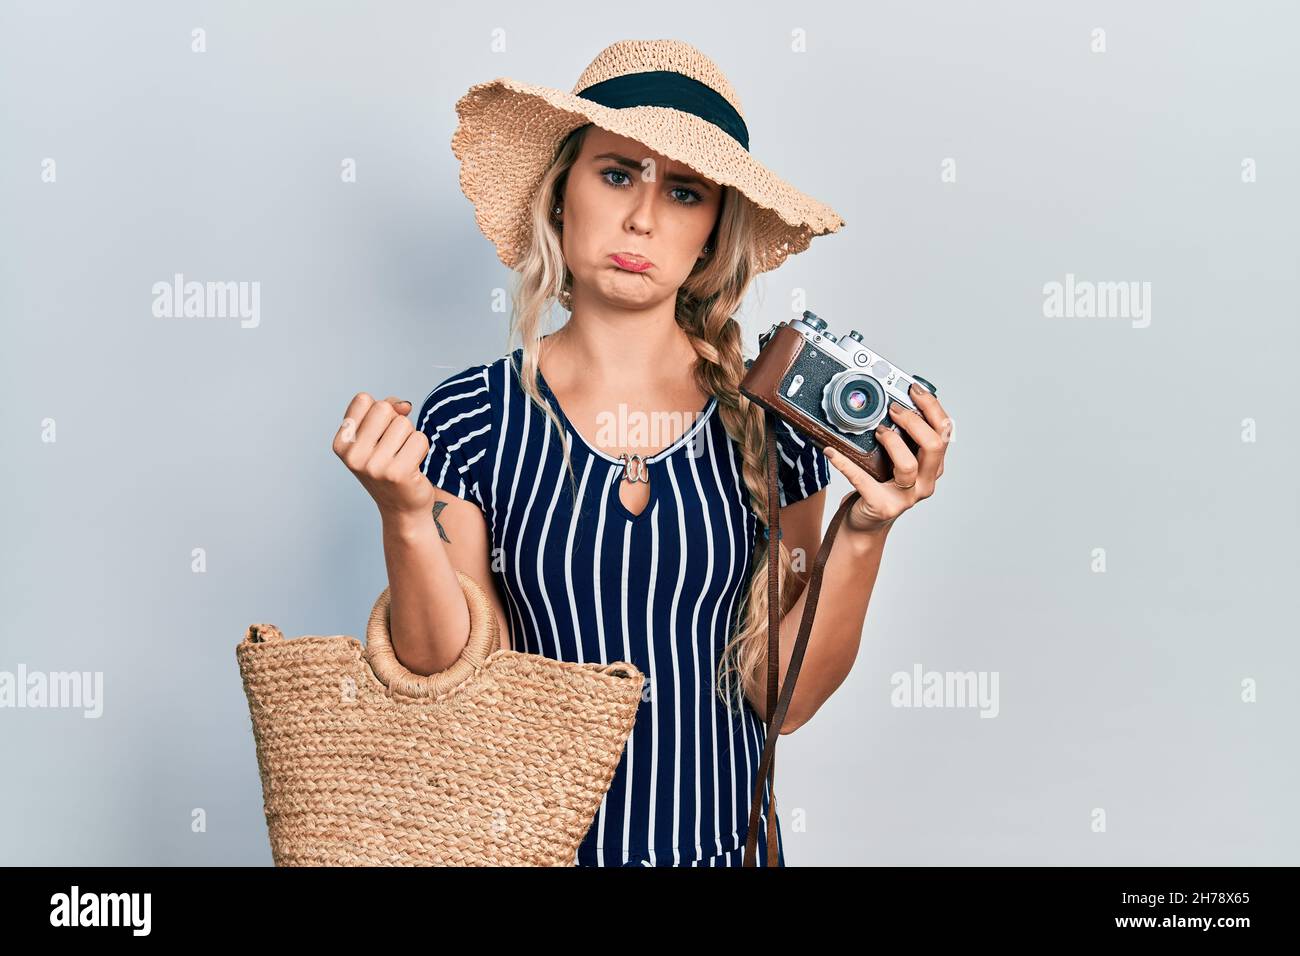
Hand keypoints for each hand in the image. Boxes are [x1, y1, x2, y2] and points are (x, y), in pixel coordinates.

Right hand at [333, 392, 432, 518]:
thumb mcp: (378, 434)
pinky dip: (421, 448)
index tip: (380, 433)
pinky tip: (412, 466)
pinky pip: (420, 439)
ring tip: (402, 457)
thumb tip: (405, 406)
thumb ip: (388, 409)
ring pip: (404, 423)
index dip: (379, 410)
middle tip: (394, 447)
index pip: (362, 399)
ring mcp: (374, 466)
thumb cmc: (390, 464)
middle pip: (384, 408)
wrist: (402, 508)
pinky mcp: (398, 473)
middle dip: (396, 422)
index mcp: (341, 443)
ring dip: (409, 437)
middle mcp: (353, 456)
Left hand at [823, 381, 951, 535]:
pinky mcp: (883, 506)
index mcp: (932, 466)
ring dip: (892, 442)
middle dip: (913, 421)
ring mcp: (906, 497)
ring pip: (908, 465)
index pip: (944, 431)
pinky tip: (832, 451)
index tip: (913, 389)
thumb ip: (901, 438)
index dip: (931, 406)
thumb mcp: (895, 460)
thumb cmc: (879, 486)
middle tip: (893, 409)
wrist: (864, 523)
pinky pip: (863, 480)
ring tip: (877, 431)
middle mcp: (925, 482)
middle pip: (934, 446)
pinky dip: (845, 463)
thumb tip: (886, 402)